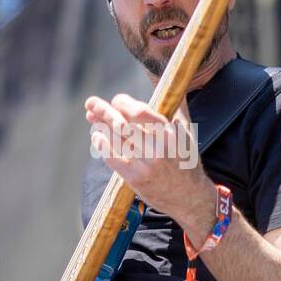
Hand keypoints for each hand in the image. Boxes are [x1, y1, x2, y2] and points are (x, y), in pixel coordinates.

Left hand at [84, 93, 214, 237]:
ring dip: (99, 126)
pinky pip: (112, 158)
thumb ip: (178, 107)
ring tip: (92, 119)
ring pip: (115, 139)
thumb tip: (176, 83)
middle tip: (90, 103)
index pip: (139, 111)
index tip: (116, 101)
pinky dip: (101, 145)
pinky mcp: (136, 179)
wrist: (189, 197)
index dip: (122, 103)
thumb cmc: (186, 161)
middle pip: (122, 124)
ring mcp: (146, 164)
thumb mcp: (187, 133)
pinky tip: (96, 137)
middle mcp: (158, 148)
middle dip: (103, 111)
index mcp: (170, 133)